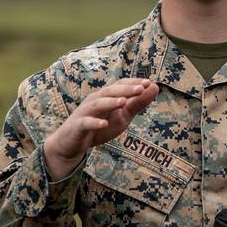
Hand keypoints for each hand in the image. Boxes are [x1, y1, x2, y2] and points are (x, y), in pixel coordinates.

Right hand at [44, 78, 160, 179]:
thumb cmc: (99, 126)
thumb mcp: (122, 116)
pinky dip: (94, 123)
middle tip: (141, 88)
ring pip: (97, 104)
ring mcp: (84, 113)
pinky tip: (103, 124)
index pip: (120, 85)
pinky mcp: (77, 127)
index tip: (149, 82)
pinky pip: (85, 123)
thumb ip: (137, 103)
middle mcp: (94, 101)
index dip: (133, 83)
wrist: (71, 144)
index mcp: (105, 96)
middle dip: (125, 90)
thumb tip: (155, 87)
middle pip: (110, 92)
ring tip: (124, 102)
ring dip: (110, 102)